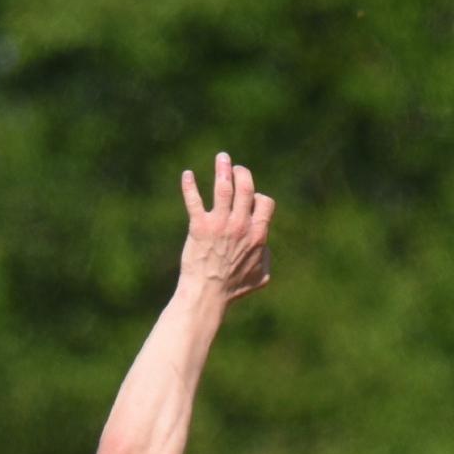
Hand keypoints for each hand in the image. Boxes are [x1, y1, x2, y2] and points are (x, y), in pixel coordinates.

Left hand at [178, 153, 273, 304]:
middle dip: (243, 173)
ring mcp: (219, 224)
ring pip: (223, 187)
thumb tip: (264, 248)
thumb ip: (266, 258)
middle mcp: (240, 225)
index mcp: (258, 235)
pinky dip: (189, 185)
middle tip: (236, 169)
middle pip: (246, 187)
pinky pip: (194, 200)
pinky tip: (187, 175)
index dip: (259, 198)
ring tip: (221, 158)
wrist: (208, 294)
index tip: (251, 201)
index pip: (264, 202)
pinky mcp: (199, 226)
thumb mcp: (261, 276)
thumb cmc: (234, 288)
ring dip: (222, 169)